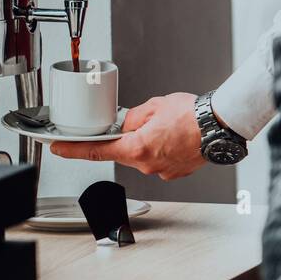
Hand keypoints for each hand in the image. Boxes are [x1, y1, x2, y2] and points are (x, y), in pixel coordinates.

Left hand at [50, 92, 205, 179]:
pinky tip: (173, 136)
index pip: (95, 151)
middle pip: (122, 151)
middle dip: (126, 136)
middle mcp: (147, 165)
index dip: (72, 150)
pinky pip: (158, 159)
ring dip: (146, 141)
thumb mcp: (153, 107)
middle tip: (146, 121)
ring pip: (141, 154)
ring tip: (166, 127)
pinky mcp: (173, 172)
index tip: (58, 149)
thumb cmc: (193, 115)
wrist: (222, 126)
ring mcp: (161, 171)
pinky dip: (161, 148)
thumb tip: (122, 125)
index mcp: (137, 148)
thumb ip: (130, 118)